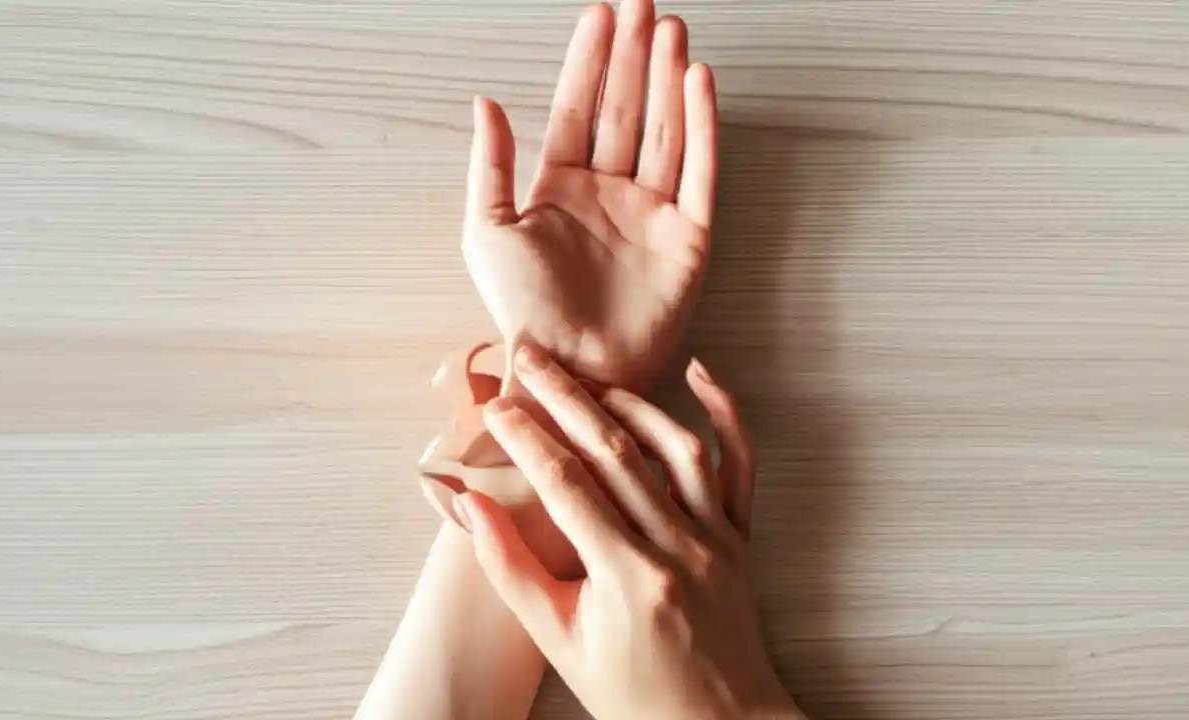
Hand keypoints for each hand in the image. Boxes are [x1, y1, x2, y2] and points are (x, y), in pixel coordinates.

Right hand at [452, 345, 803, 719]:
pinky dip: (725, 415)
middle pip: (614, 452)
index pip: (566, 485)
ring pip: (674, 446)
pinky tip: (699, 376)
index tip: (496, 408)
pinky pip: (739, 466)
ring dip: (628, 401)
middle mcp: (677, 548)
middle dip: (566, 398)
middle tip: (530, 357)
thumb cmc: (631, 690)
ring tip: (586, 376)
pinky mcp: (740, 536)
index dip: (526, 439)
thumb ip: (510, 570)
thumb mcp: (557, 641)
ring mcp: (716, 538)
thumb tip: (470, 505)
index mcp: (626, 578)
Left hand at [463, 0, 717, 390]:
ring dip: (669, 79)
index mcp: (561, 189)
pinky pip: (699, 172)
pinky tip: (699, 84)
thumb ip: (489, 165)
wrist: (570, 367)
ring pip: (664, 130)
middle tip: (645, 5)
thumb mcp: (488, 231)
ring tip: (672, 30)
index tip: (602, 13)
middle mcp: (610, 194)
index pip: (580, 109)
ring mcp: (652, 213)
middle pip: (627, 110)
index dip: (591, 61)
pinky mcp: (688, 239)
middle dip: (635, 57)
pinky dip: (702, 127)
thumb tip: (485, 101)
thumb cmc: (523, 311)